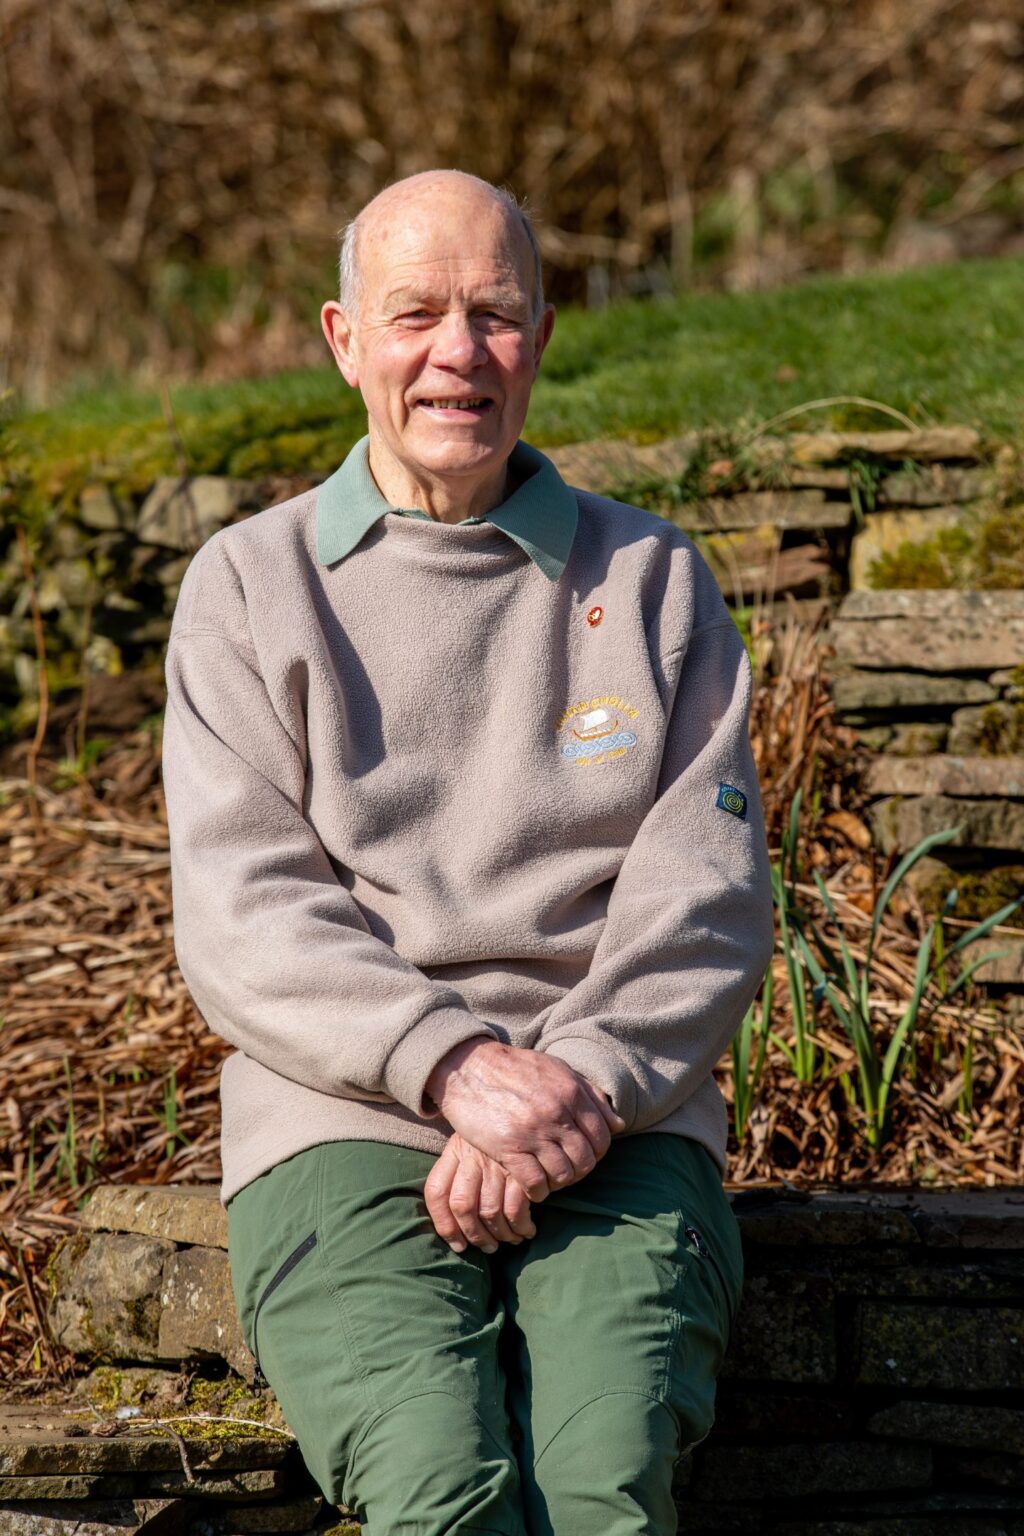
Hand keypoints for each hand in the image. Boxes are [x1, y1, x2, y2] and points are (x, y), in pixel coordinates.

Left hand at [424, 1132, 534, 1253]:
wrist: (526, 1111)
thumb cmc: (496, 1139)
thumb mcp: (470, 1143)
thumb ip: (457, 1172)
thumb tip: (453, 1223)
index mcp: (454, 1151)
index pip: (436, 1191)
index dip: (444, 1224)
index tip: (458, 1244)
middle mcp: (472, 1157)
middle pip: (462, 1206)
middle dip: (475, 1235)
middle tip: (487, 1247)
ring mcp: (496, 1163)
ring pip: (489, 1212)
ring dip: (501, 1235)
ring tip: (510, 1239)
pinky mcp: (521, 1169)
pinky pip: (515, 1208)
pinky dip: (521, 1226)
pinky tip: (527, 1230)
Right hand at [425, 1039, 625, 1201]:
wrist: (468, 1067)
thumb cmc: (514, 1068)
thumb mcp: (556, 1069)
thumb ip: (589, 1094)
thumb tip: (618, 1124)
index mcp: (571, 1092)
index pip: (602, 1137)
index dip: (597, 1153)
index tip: (583, 1155)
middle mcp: (556, 1112)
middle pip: (586, 1160)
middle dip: (579, 1171)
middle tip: (566, 1170)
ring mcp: (532, 1131)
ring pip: (564, 1175)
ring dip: (559, 1182)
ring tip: (549, 1178)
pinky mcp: (508, 1147)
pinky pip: (535, 1183)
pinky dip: (538, 1191)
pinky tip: (532, 1186)